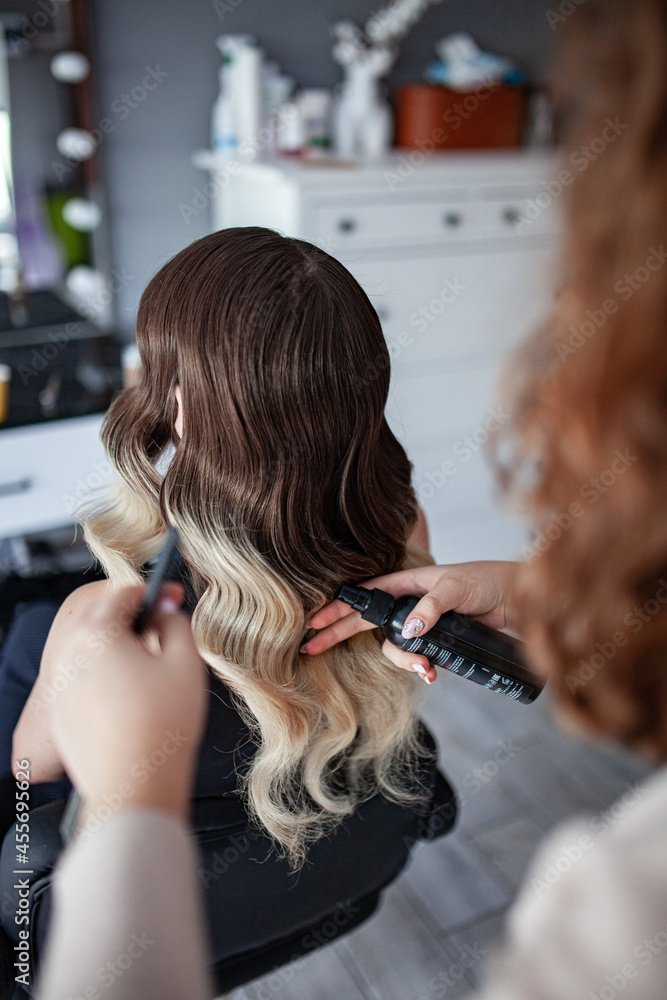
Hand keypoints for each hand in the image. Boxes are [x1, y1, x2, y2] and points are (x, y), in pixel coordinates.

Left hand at [49, 583, 206, 823]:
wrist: (134, 785)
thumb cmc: (162, 724)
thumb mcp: (185, 662)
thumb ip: (177, 623)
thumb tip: (166, 614)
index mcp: (97, 633)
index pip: (124, 593)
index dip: (155, 594)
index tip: (173, 601)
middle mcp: (69, 654)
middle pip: (103, 620)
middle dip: (134, 621)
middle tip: (165, 637)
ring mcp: (60, 685)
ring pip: (92, 653)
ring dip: (118, 652)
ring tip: (150, 675)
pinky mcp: (61, 714)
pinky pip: (84, 682)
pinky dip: (105, 681)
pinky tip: (131, 703)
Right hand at [303, 561, 518, 682]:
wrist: (512, 599)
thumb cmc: (484, 581)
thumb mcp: (456, 588)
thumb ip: (431, 607)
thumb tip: (410, 630)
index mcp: (406, 583)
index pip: (365, 595)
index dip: (338, 607)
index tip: (315, 620)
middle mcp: (408, 604)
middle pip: (366, 622)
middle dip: (339, 634)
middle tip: (312, 648)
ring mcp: (419, 624)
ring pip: (393, 647)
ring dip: (403, 661)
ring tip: (426, 669)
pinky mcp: (434, 641)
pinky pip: (415, 657)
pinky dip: (420, 667)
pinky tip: (433, 672)